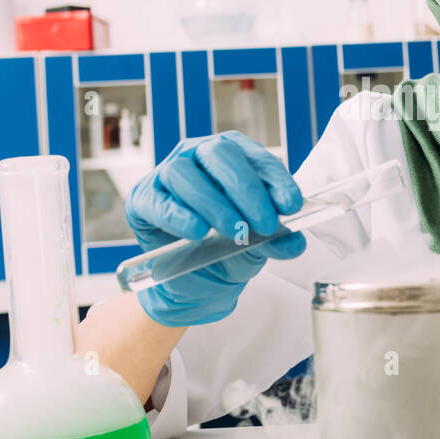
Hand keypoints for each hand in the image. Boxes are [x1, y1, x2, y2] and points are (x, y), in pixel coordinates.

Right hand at [125, 131, 305, 326]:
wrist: (195, 284)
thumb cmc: (227, 252)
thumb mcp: (257, 248)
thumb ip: (275, 241)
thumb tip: (296, 241)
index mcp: (233, 158)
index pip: (257, 157)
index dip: (276, 179)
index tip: (292, 206)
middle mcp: (199, 156)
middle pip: (219, 154)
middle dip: (246, 189)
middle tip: (265, 224)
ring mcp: (167, 174)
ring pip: (185, 173)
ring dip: (213, 203)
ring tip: (234, 231)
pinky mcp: (143, 200)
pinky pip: (159, 201)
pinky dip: (180, 216)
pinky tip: (198, 232)